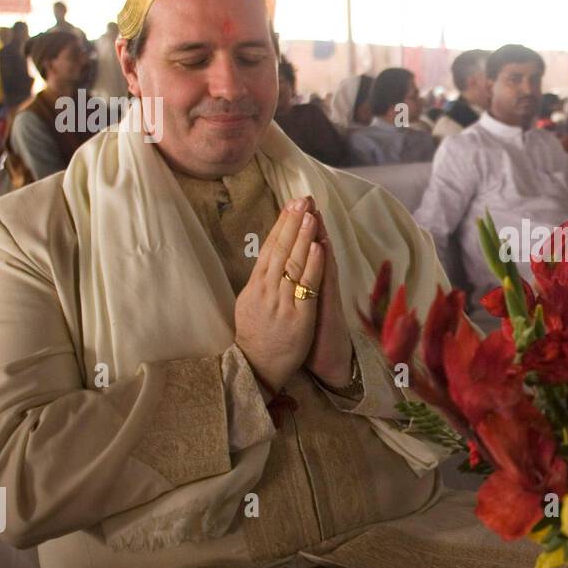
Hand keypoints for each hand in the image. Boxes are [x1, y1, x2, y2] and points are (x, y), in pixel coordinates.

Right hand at [234, 196, 322, 394]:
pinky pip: (305, 287)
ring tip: (310, 214)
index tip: (291, 204)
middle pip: (280, 250)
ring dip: (302, 237)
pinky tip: (317, 247)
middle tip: (302, 199)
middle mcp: (267, 290)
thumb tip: (266, 260)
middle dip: (292, 223)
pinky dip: (311, 266)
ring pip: (293, 263)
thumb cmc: (256, 337)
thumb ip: (260, 282)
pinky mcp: (298, 316)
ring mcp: (282, 302)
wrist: (256, 368)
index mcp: (256, 286)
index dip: (281, 225)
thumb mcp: (250, 305)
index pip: (270, 248)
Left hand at [304, 206, 354, 388]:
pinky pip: (326, 282)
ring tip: (314, 212)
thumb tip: (278, 273)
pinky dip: (324, 264)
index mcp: (304, 284)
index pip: (299, 252)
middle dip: (306, 224)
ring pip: (321, 261)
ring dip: (318, 236)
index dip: (294, 230)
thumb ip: (291, 290)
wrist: (326, 363)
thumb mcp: (295, 310)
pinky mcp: (328, 308)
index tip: (291, 207)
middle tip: (305, 198)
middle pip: (311, 250)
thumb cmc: (308, 337)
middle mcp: (317, 285)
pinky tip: (323, 246)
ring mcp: (324, 294)